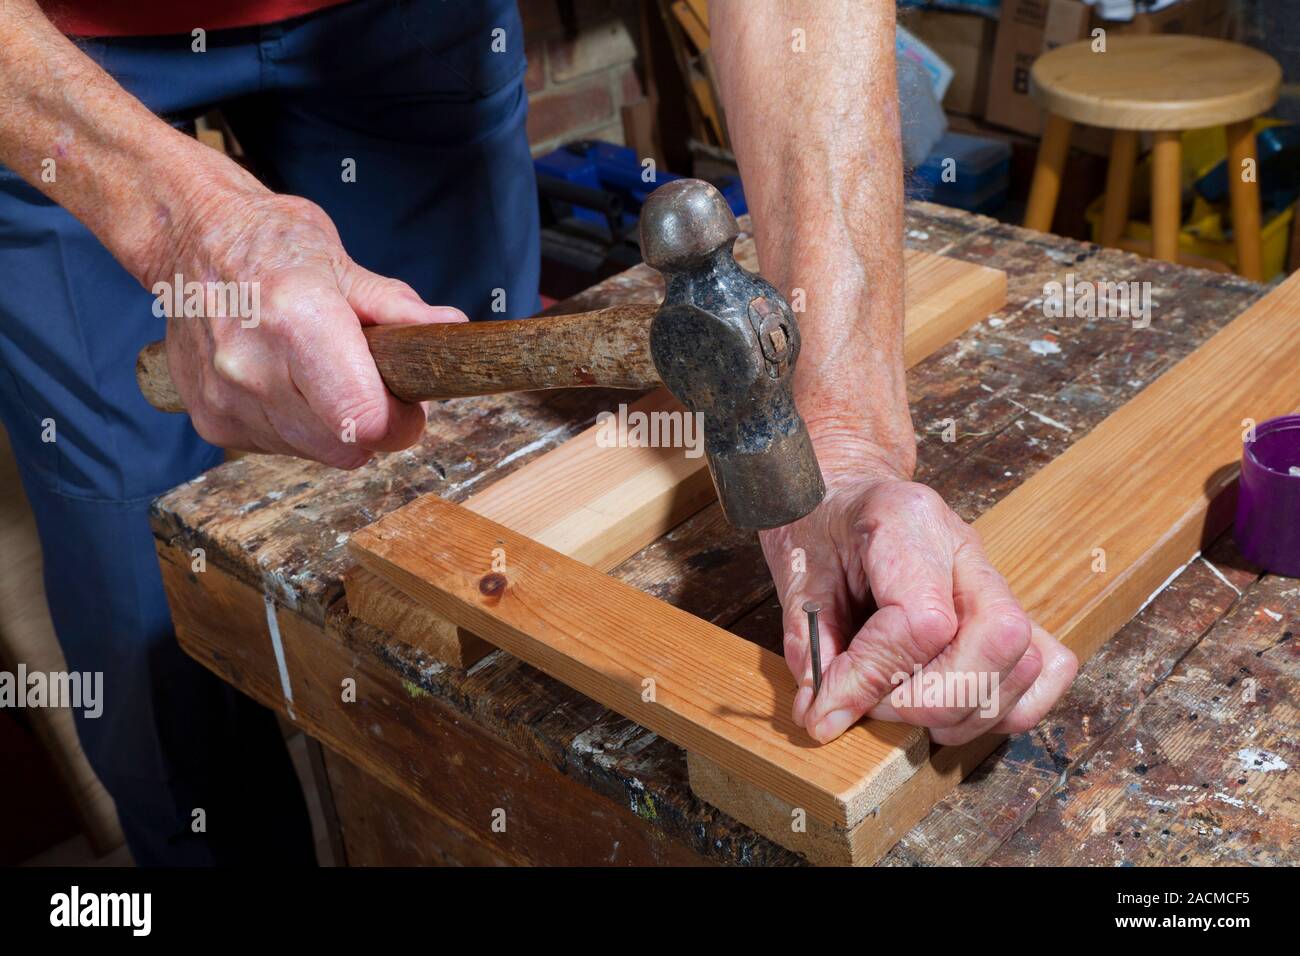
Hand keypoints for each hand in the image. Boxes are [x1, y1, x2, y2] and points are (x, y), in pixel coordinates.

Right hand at [154, 190, 465, 467]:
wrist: (188, 238)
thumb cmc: (269, 243)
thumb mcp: (341, 261)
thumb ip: (397, 309)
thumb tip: (450, 331)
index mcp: (297, 319)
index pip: (363, 419)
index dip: (400, 421)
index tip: (408, 403)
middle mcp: (253, 367)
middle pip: (345, 446)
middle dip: (372, 424)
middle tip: (370, 382)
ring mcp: (226, 398)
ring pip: (315, 452)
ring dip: (331, 426)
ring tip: (319, 372)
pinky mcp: (210, 420)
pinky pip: (279, 447)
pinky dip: (295, 426)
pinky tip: (285, 381)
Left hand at [760, 455, 1077, 745]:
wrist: (838, 495)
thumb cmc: (818, 529)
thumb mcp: (796, 579)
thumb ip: (812, 648)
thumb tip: (823, 717)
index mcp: (907, 520)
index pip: (924, 620)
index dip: (875, 677)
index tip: (829, 705)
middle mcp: (963, 546)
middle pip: (998, 638)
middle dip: (934, 698)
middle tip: (876, 706)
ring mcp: (993, 576)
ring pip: (1024, 659)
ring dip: (965, 709)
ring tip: (904, 706)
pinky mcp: (1008, 606)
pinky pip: (1047, 666)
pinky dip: (1009, 705)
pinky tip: (956, 707)